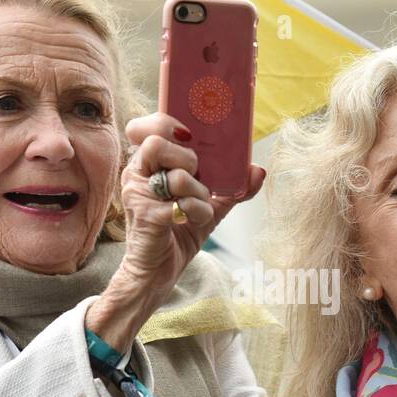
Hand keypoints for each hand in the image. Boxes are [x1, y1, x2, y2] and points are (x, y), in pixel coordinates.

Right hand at [86, 113, 265, 352]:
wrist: (157, 273)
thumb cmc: (177, 234)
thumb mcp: (209, 206)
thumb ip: (232, 188)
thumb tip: (258, 171)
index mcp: (148, 163)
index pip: (145, 127)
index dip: (166, 123)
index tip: (189, 137)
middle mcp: (137, 173)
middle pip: (157, 141)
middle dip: (188, 158)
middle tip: (198, 176)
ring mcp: (138, 194)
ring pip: (174, 175)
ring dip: (198, 191)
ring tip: (199, 205)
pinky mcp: (145, 215)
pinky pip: (179, 204)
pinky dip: (198, 212)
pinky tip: (196, 219)